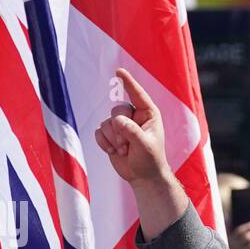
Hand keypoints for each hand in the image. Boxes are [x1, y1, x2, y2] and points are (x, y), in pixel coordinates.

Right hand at [94, 68, 169, 185]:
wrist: (143, 176)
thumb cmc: (150, 160)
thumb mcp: (145, 146)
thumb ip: (132, 131)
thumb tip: (116, 120)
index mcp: (148, 114)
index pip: (137, 94)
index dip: (128, 83)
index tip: (119, 71)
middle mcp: (134, 116)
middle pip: (117, 109)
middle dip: (119, 129)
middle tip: (126, 146)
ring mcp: (121, 124)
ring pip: (107, 122)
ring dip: (113, 139)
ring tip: (123, 151)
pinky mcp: (110, 134)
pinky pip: (99, 131)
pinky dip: (104, 143)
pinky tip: (113, 152)